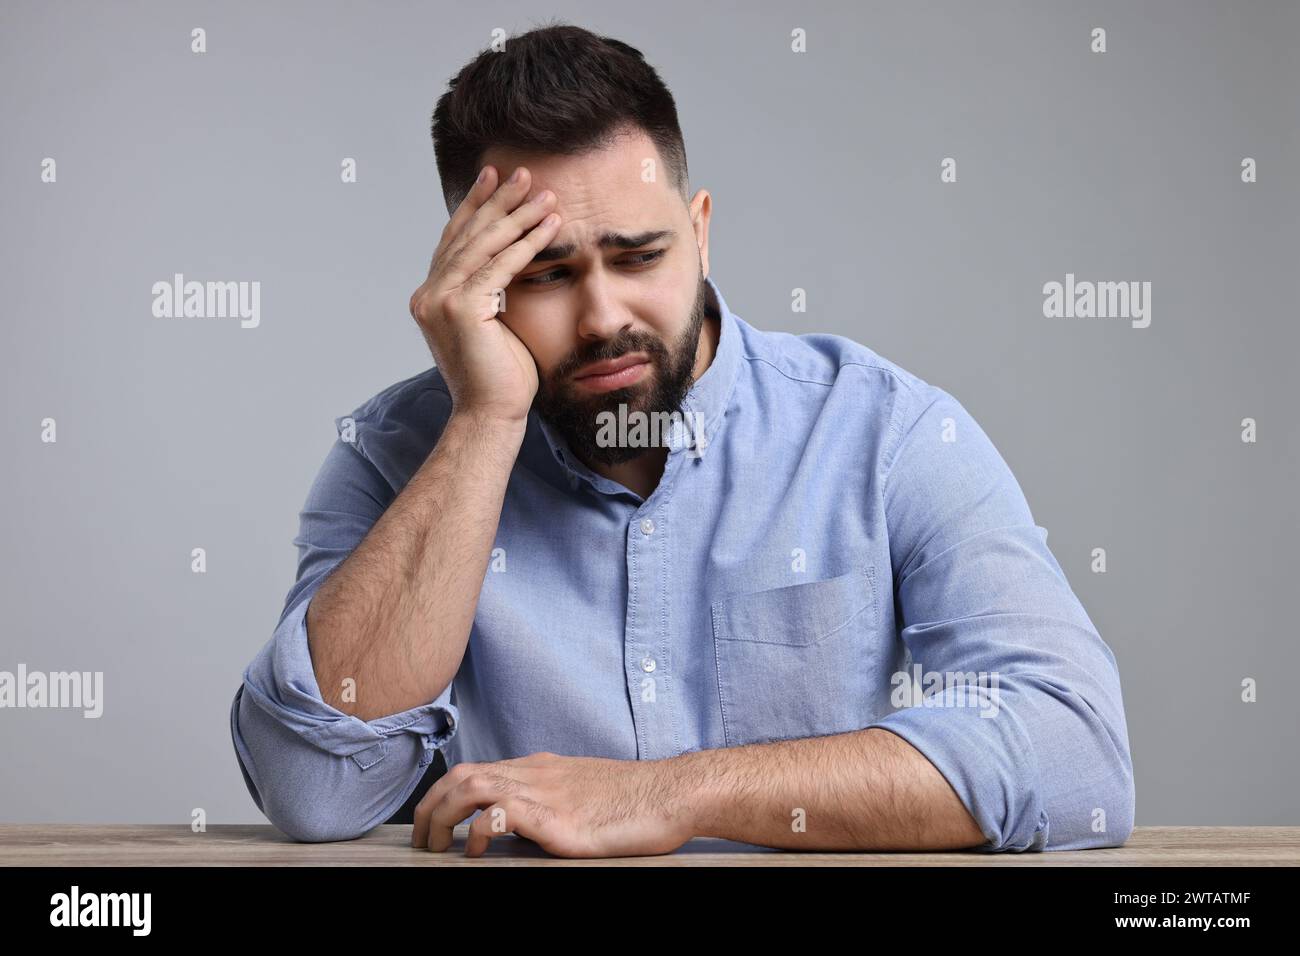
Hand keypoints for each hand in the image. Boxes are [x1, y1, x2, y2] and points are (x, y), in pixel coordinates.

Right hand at [408, 165, 561, 424]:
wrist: (491, 415)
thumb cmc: (500, 378)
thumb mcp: (493, 323)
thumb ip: (492, 292)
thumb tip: (510, 263)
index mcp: (431, 296)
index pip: (455, 239)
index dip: (475, 206)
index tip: (494, 177)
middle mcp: (428, 294)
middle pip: (468, 234)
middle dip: (498, 200)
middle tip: (523, 172)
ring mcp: (439, 300)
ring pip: (484, 245)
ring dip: (518, 215)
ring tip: (546, 193)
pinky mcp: (461, 309)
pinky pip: (500, 266)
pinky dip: (527, 243)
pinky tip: (549, 225)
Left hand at [410, 751, 695, 857]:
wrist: (673, 793)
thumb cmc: (637, 800)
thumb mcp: (584, 794)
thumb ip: (551, 803)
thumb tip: (523, 827)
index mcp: (541, 768)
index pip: (477, 769)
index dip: (445, 795)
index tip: (433, 823)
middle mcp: (536, 773)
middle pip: (463, 774)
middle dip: (430, 806)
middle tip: (422, 840)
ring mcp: (546, 792)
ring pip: (472, 786)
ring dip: (442, 816)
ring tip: (436, 846)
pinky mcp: (557, 818)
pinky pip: (501, 814)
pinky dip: (478, 832)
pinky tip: (477, 853)